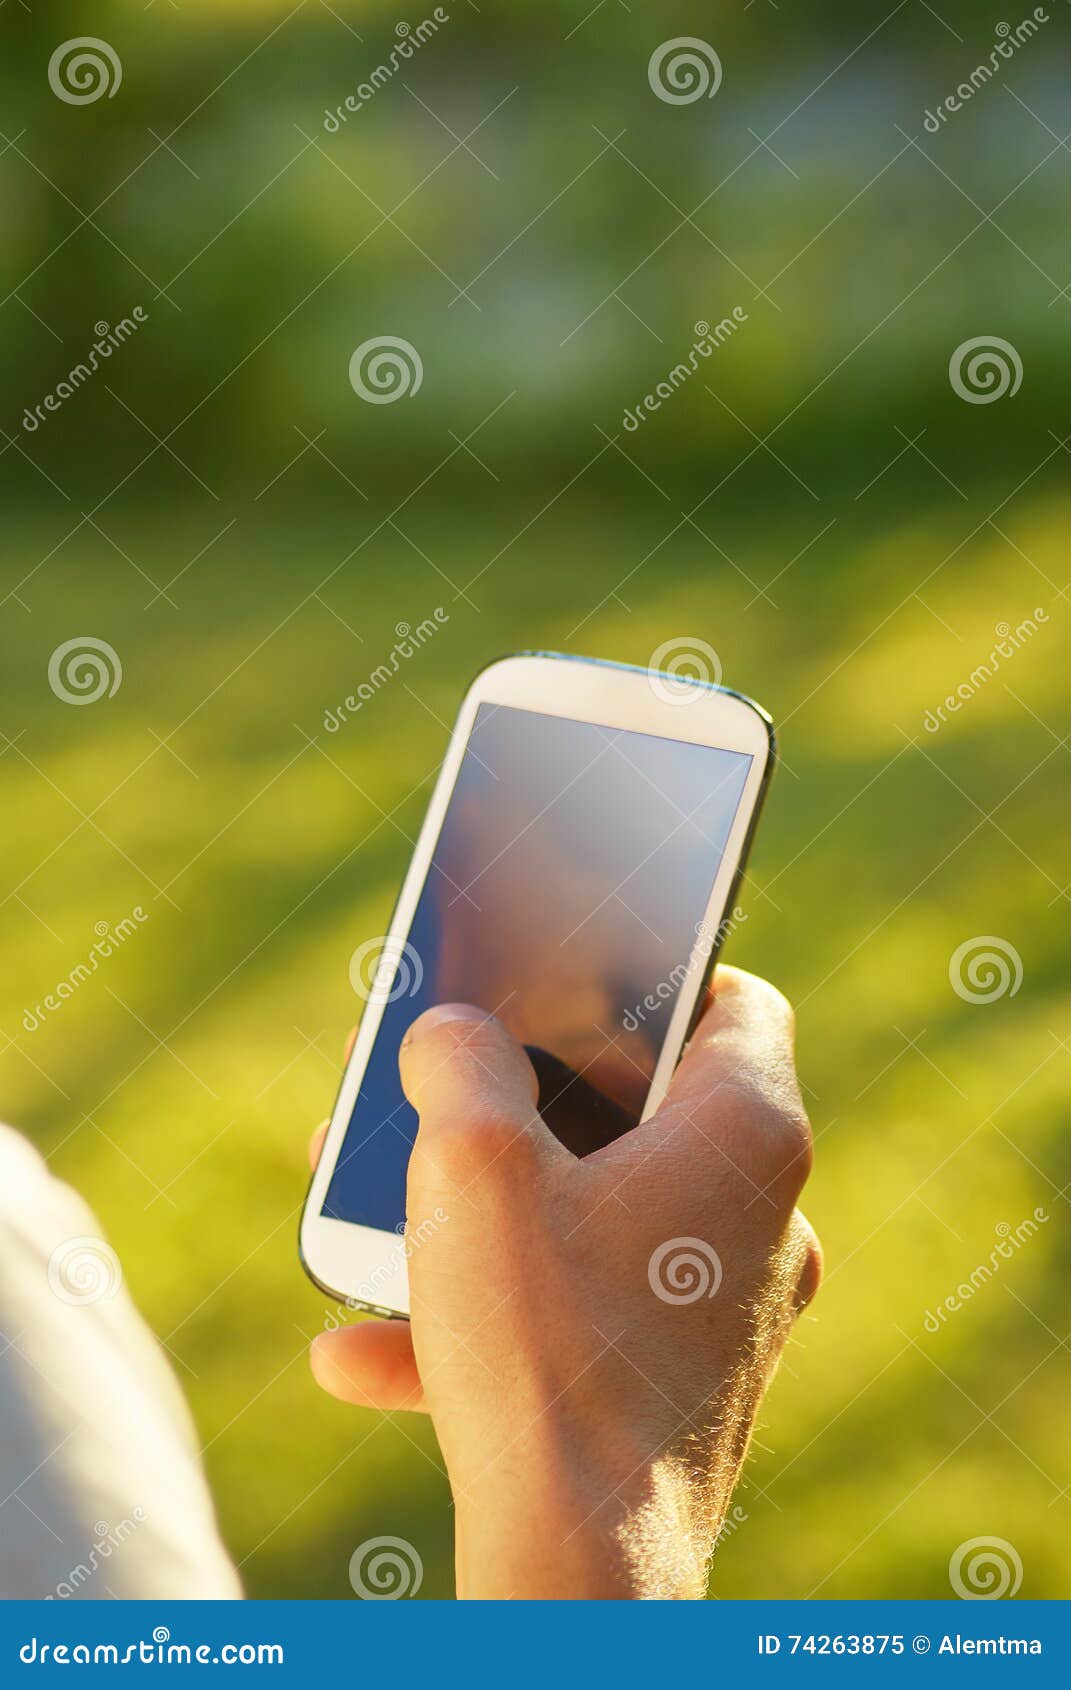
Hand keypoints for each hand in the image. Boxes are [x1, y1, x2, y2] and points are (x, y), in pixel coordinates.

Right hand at [309, 966, 820, 1598]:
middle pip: (642, 1115)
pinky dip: (490, 1319)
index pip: (735, 1002)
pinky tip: (364, 1355)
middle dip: (518, 1106)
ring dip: (484, 1218)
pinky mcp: (684, 1387)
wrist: (578, 1569)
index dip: (658, 972)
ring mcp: (729, 1312)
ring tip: (376, 1221)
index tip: (579, 978)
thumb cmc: (544, 1350)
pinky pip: (580, 1322)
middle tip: (442, 1093)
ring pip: (596, 1223)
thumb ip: (456, 1060)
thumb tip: (451, 1033)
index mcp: (748, 1137)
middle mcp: (764, 1219)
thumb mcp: (470, 1164)